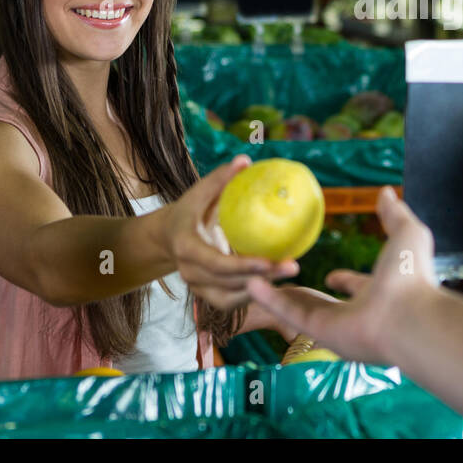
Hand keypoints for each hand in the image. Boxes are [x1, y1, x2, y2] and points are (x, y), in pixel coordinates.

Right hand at [164, 155, 297, 309]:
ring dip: (261, 288)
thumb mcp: (200, 193)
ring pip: (231, 298)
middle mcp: (189, 272)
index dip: (241, 265)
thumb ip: (220, 178)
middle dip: (261, 278)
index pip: (214, 262)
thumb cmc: (190, 210)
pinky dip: (254, 293)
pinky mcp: (207, 295)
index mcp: (185, 248)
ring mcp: (197, 287)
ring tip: (288, 271)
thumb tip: (245, 160)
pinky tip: (277, 279)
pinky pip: (232, 301)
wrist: (169, 237)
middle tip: (292, 266)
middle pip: (227, 283)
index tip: (269, 261)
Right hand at [246, 186, 439, 363]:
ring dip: (280, 297)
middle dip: (305, 294)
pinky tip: (252, 284)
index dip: (346, 280)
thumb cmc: (410, 275)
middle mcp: (358, 312)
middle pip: (324, 304)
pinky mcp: (320, 332)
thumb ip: (394, 214)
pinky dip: (271, 300)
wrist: (409, 314)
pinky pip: (290, 314)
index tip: (333, 276)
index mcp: (380, 292)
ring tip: (255, 280)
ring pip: (301, 310)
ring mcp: (338, 325)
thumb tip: (388, 192)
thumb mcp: (406, 234)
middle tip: (284, 278)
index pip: (359, 287)